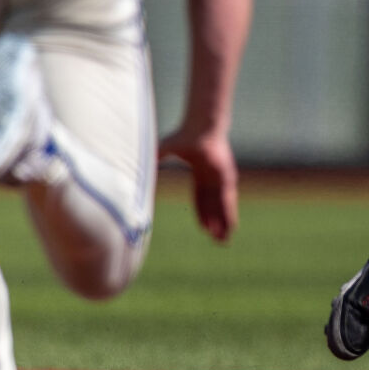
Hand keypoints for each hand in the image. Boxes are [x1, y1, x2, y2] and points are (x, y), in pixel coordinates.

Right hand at [159, 126, 238, 242]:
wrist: (201, 128)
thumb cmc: (184, 136)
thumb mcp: (165, 149)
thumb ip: (154, 158)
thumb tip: (137, 164)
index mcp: (200, 172)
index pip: (201, 197)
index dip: (202, 212)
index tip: (204, 227)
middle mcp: (212, 177)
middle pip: (213, 206)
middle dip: (214, 223)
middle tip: (217, 240)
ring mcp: (221, 178)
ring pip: (222, 206)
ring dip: (223, 224)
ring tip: (224, 241)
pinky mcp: (227, 178)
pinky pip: (227, 201)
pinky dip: (228, 215)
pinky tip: (231, 227)